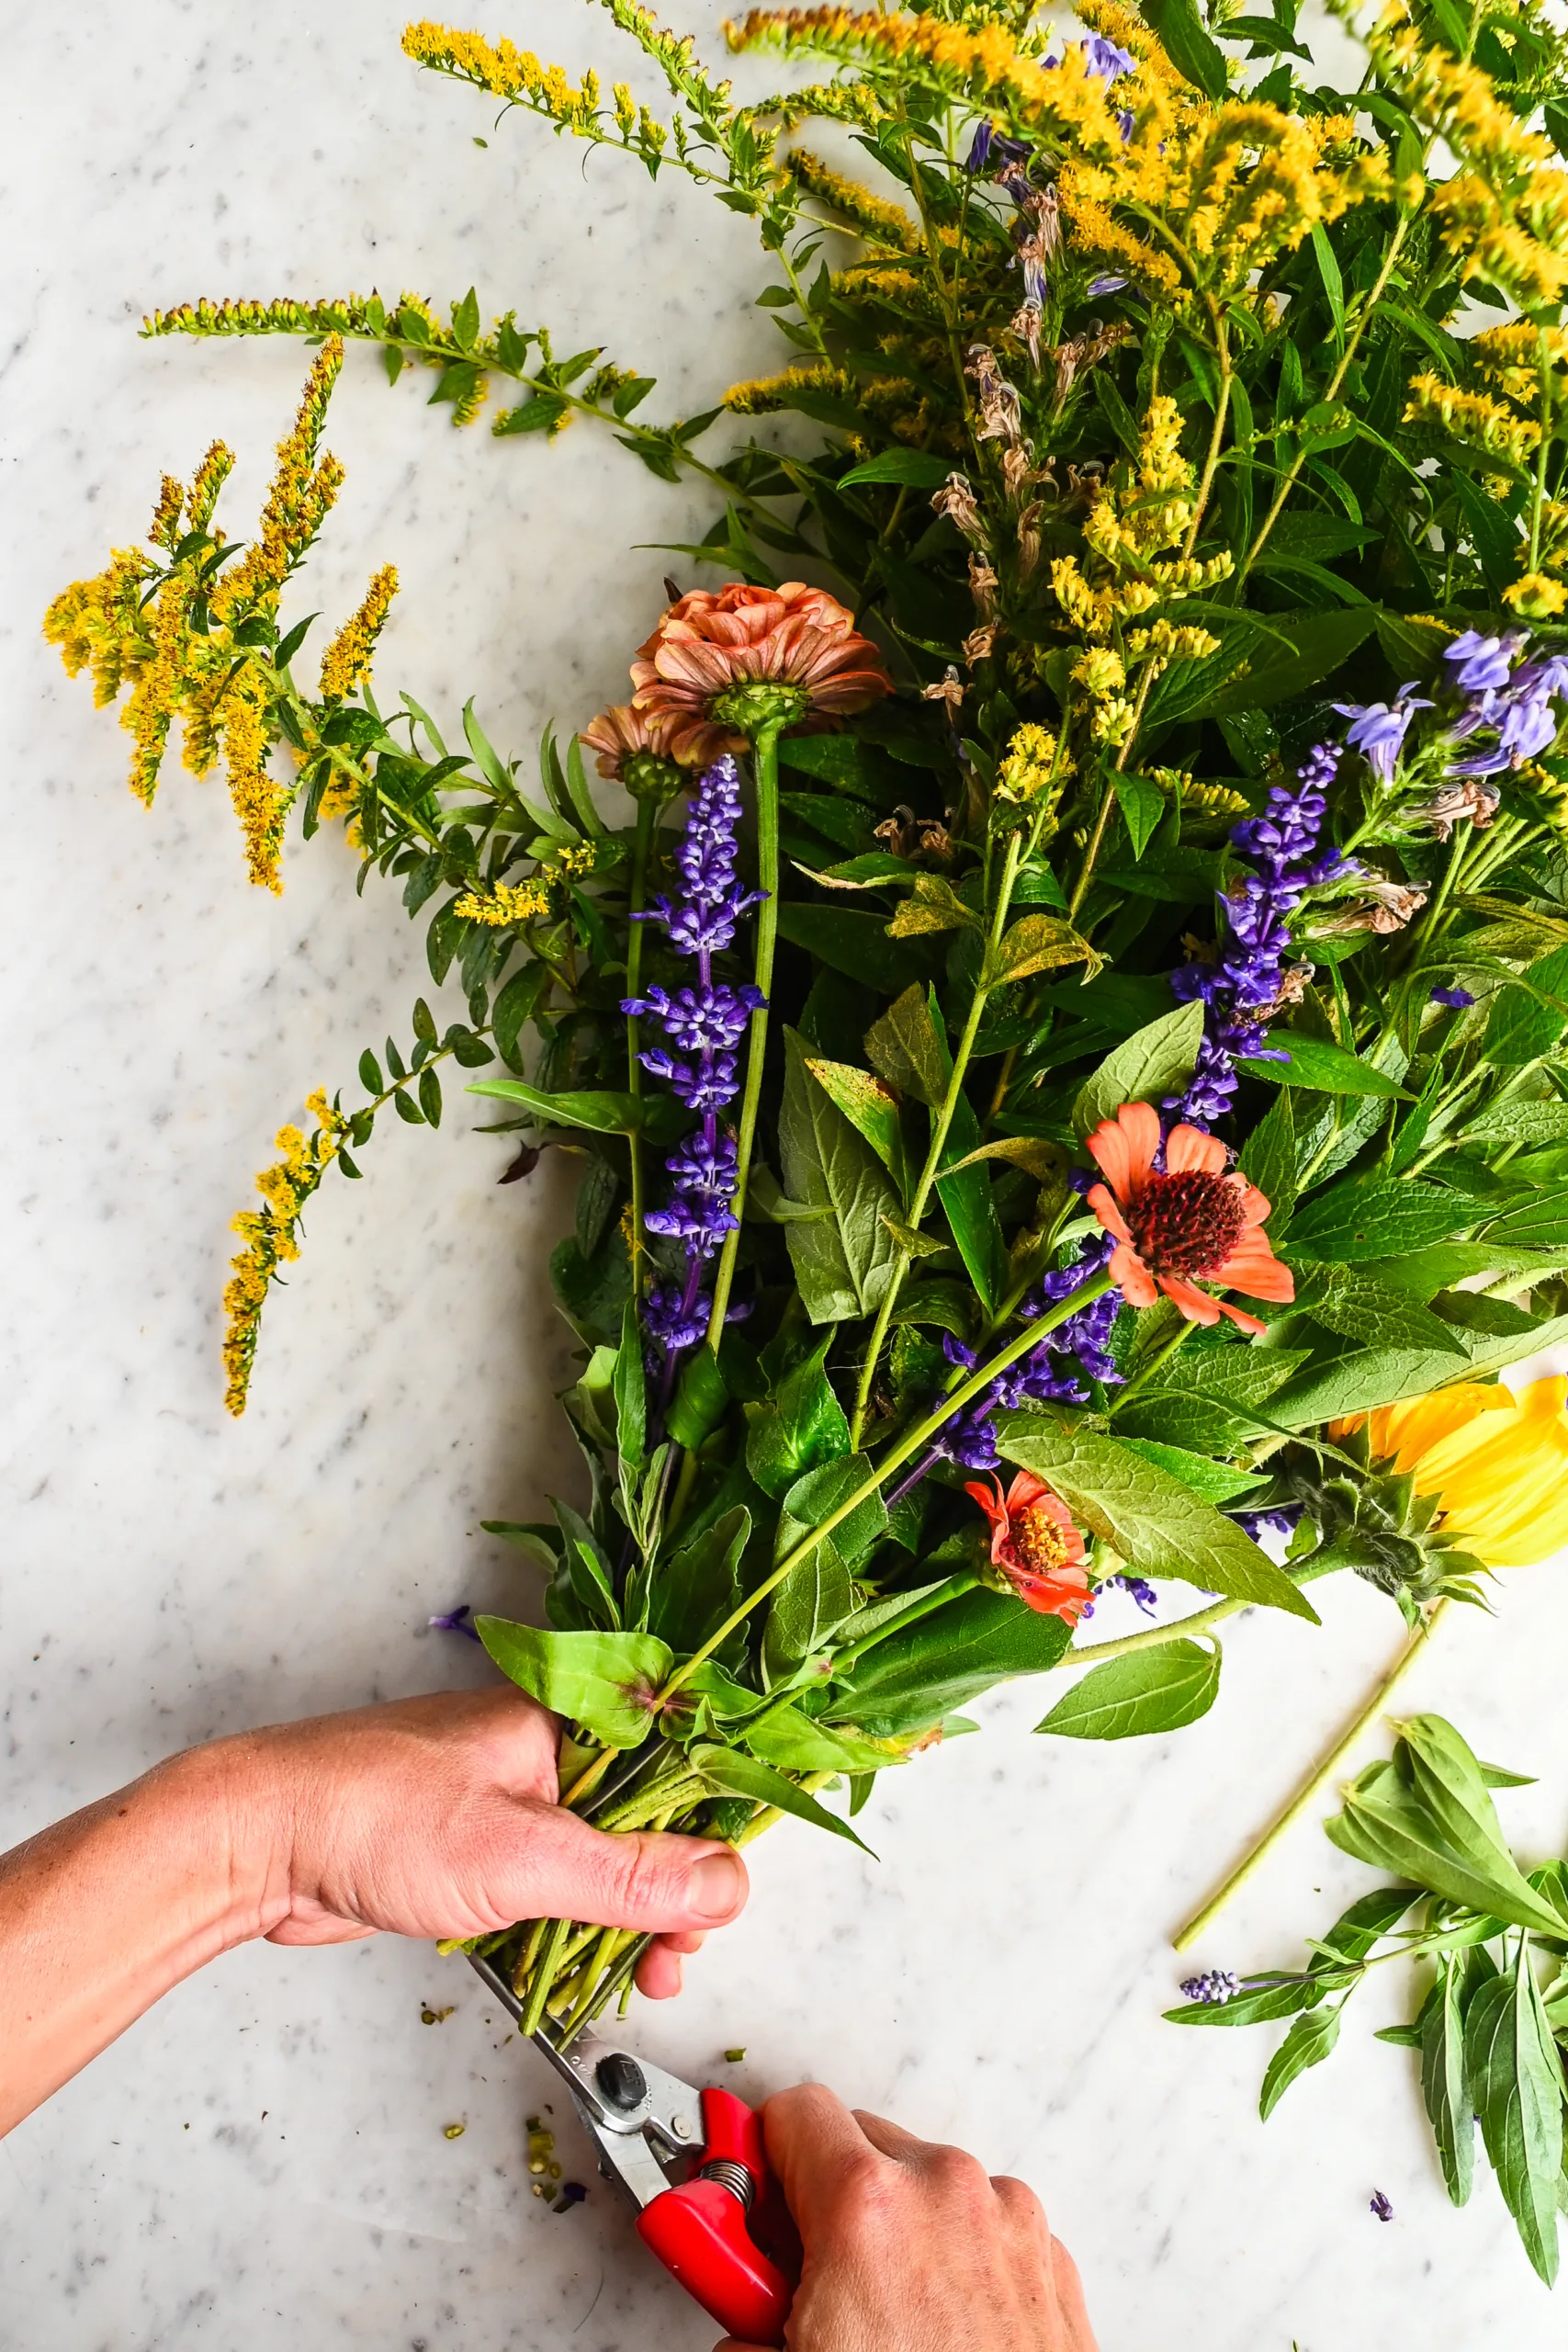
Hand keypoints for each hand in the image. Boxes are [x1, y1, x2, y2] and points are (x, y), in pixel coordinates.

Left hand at [1, 1685, 750, 2135]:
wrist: (256, 1840)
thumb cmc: (375, 1817)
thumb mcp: (524, 1855)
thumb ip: (632, 1875)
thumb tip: (730, 1884)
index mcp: (567, 1718)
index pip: (677, 1766)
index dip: (710, 1838)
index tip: (718, 1907)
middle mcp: (545, 1749)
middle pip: (644, 1821)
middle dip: (669, 1896)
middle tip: (672, 1962)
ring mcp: (506, 1799)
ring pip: (597, 1859)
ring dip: (624, 1921)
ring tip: (637, 1979)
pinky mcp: (472, 1848)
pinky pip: (549, 1885)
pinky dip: (571, 1927)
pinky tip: (583, 1969)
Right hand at [718, 2085, 1097, 2351]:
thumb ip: (741, 2323)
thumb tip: (736, 2322)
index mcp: (868, 2204)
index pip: (792, 2112)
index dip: (758, 2158)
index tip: (744, 2198)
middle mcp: (944, 2191)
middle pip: (858, 2142)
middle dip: (821, 2198)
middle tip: (799, 2274)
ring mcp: (1007, 2220)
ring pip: (924, 2182)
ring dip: (892, 2227)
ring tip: (876, 2316)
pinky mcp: (1048, 2258)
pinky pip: (981, 2223)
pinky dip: (952, 2256)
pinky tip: (932, 2325)